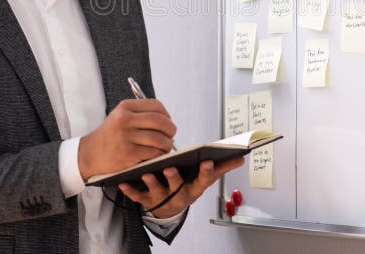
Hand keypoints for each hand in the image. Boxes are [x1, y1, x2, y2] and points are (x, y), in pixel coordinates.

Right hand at [78, 99, 176, 179]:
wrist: (90, 153)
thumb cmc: (110, 135)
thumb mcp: (120, 116)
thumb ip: (141, 114)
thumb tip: (167, 120)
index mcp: (126, 107)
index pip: (156, 106)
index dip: (167, 115)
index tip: (168, 122)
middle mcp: (125, 119)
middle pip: (160, 121)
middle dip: (171, 130)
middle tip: (171, 136)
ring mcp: (126, 136)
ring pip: (159, 138)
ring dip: (167, 144)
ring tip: (165, 147)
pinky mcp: (128, 153)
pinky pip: (153, 153)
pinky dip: (159, 155)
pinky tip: (157, 155)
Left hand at [118, 156, 244, 218]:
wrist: (168, 207)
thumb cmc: (187, 186)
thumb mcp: (204, 179)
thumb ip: (222, 167)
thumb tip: (241, 157)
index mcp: (194, 188)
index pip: (203, 181)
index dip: (205, 173)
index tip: (208, 162)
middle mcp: (178, 195)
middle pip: (178, 188)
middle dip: (174, 178)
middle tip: (170, 168)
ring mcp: (162, 198)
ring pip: (157, 192)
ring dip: (152, 183)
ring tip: (147, 172)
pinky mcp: (146, 200)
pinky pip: (137, 197)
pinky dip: (130, 190)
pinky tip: (123, 181)